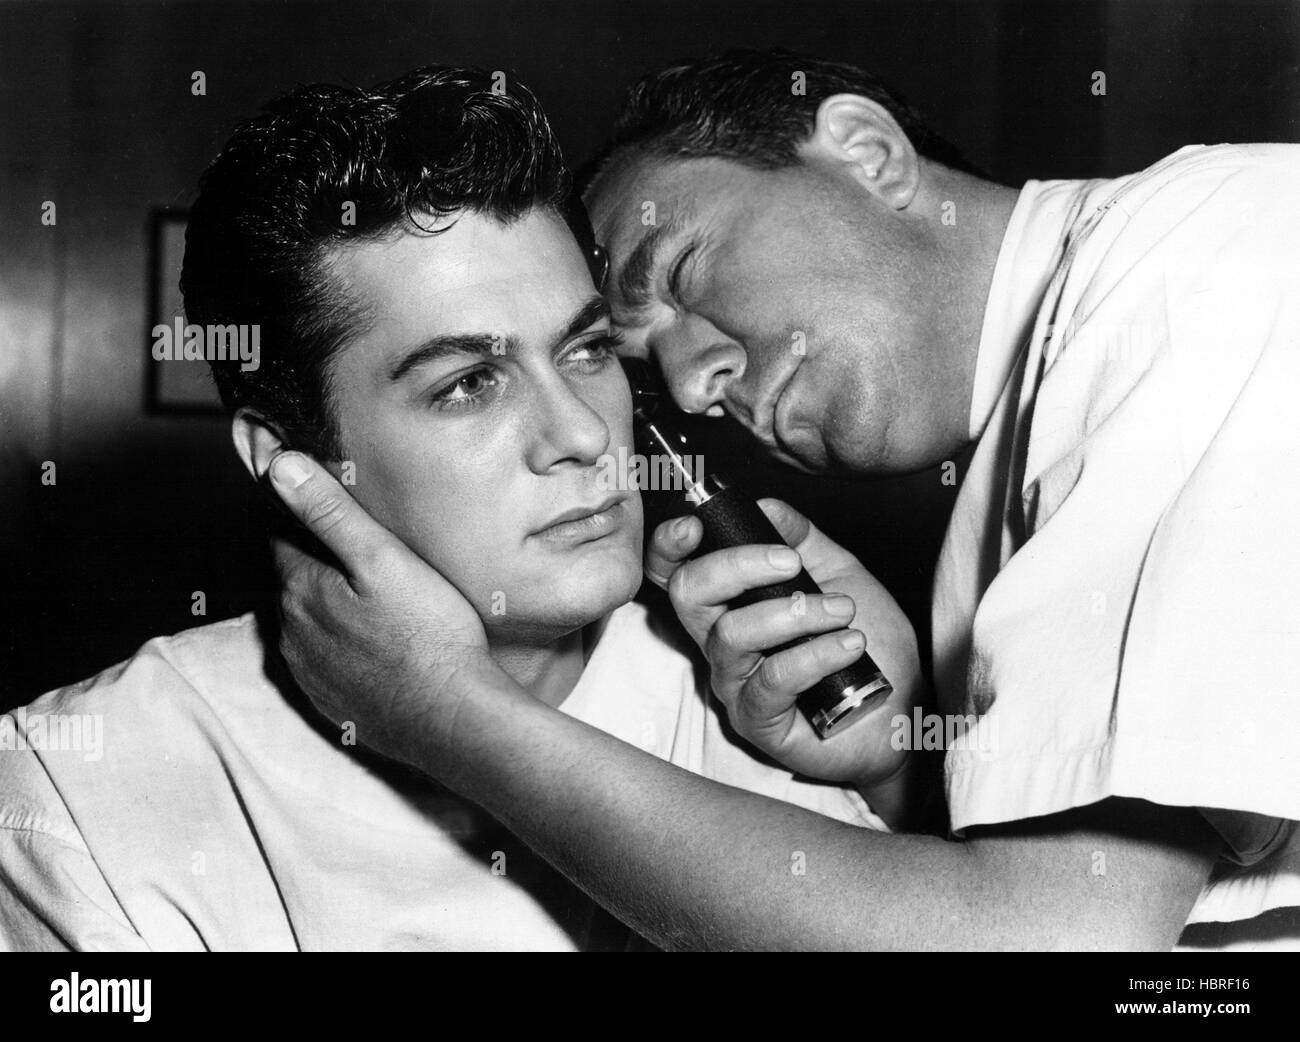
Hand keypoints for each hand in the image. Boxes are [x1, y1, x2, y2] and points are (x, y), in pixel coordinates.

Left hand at [266, 451, 501, 768]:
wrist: (454, 720)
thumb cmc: (430, 635)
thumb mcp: (385, 559)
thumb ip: (330, 512)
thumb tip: (278, 466)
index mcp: (302, 590)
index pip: (280, 536)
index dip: (298, 512)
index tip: (314, 497)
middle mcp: (293, 634)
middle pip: (293, 579)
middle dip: (314, 558)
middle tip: (353, 543)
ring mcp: (310, 673)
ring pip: (306, 622)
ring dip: (326, 604)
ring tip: (366, 590)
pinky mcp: (332, 703)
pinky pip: (323, 661)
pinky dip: (338, 644)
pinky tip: (371, 639)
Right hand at [646, 498, 923, 792]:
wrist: (902, 712)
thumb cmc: (868, 648)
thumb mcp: (840, 577)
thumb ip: (803, 540)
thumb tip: (767, 506)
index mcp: (732, 604)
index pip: (678, 571)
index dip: (671, 546)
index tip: (695, 524)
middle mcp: (722, 643)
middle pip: (688, 595)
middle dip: (735, 566)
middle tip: (789, 562)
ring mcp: (735, 684)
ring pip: (732, 635)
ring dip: (794, 614)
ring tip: (843, 612)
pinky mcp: (758, 721)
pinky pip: (772, 679)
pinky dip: (815, 654)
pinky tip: (850, 645)